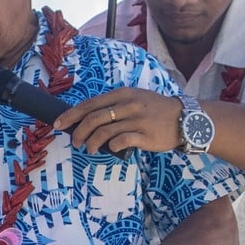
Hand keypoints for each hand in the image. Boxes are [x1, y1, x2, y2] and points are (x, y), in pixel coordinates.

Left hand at [57, 86, 185, 155]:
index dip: (71, 115)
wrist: (185, 119)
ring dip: (91, 143)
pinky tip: (110, 150)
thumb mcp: (135, 99)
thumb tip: (88, 118)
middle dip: (77, 131)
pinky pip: (121, 141)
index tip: (58, 124)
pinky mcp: (144, 135)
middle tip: (74, 142)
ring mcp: (136, 120)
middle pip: (93, 118)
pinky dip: (111, 147)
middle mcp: (128, 105)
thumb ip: (114, 106)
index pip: (90, 104)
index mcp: (122, 94)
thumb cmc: (156, 111)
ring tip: (89, 149)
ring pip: (104, 131)